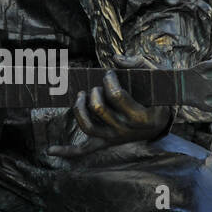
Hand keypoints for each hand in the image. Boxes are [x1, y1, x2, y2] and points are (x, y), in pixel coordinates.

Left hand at [50, 59, 171, 158]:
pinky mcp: (106, 142)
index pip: (117, 96)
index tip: (109, 73)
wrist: (161, 121)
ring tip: (81, 95)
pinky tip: (50, 151)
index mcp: (140, 116)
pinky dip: (67, 152)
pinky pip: (84, 150)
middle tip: (98, 86)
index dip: (109, 80)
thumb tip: (115, 60)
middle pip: (99, 109)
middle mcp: (125, 131)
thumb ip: (139, 64)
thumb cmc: (158, 95)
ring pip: (87, 126)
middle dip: (95, 91)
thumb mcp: (157, 77)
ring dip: (79, 108)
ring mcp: (114, 138)